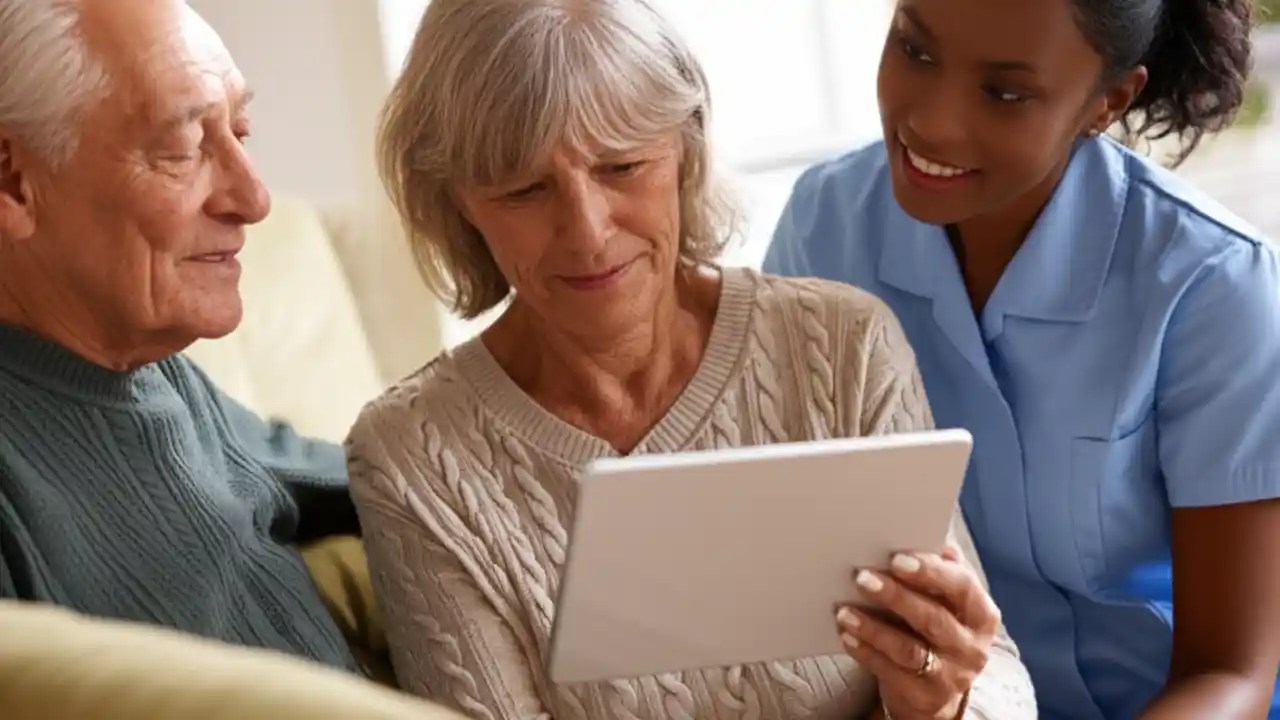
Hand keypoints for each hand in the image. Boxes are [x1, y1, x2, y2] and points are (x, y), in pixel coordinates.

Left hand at [834, 545, 998, 719]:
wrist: (936, 689)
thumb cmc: (936, 629)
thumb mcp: (947, 603)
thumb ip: (942, 573)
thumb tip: (937, 541)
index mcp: (981, 614)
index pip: (961, 587)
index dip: (930, 571)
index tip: (896, 558)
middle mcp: (971, 646)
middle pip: (933, 618)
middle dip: (896, 596)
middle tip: (862, 577)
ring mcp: (950, 675)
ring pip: (909, 649)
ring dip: (873, 628)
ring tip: (844, 610)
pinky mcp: (925, 696)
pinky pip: (890, 671)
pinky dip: (866, 652)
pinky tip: (846, 635)